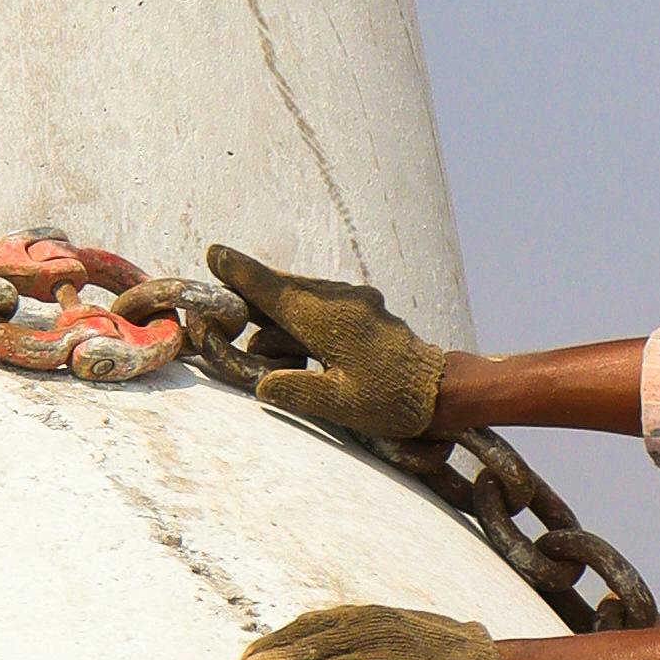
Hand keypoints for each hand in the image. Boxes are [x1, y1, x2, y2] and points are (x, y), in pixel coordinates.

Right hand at [209, 243, 447, 452]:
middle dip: (253, 286)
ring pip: (303, 291)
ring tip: (259, 320)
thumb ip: (298, 392)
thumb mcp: (341, 406)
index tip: (215, 253)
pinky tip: (295, 327)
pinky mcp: (366, 307)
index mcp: (332, 322)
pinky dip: (300, 306)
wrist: (444, 390)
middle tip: (223, 284)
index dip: (242, 274)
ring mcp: (357, 301)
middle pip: (286, 286)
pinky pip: (322, 299)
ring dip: (278, 301)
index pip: (276, 293)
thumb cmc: (394, 402)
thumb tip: (264, 385)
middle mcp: (344, 301)